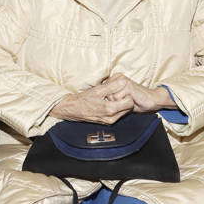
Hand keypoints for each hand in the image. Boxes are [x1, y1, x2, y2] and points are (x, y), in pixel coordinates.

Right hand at [51, 75, 174, 123]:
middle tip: (117, 93)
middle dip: (125, 99)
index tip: (121, 90)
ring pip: (124, 111)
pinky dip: (116, 108)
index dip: (127, 95)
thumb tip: (124, 81)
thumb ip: (112, 86)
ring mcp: (110, 121)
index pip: (130, 102)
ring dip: (121, 104)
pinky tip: (109, 102)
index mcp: (110, 109)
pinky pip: (118, 114)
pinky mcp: (107, 122)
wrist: (73, 109)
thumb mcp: (98, 90)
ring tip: (112, 97)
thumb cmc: (84, 98)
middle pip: (128, 108)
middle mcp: (111, 118)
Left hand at [104, 73, 175, 113]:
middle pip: (105, 94)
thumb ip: (110, 96)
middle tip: (125, 101)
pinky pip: (117, 98)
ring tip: (128, 100)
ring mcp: (123, 80)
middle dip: (113, 101)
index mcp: (115, 78)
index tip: (118, 100)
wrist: (151, 100)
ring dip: (119, 102)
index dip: (109, 100)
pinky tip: (132, 100)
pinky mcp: (127, 84)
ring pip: (110, 97)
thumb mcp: (120, 98)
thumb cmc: (135, 100)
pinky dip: (123, 103)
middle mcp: (118, 77)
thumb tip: (97, 101)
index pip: (102, 92)